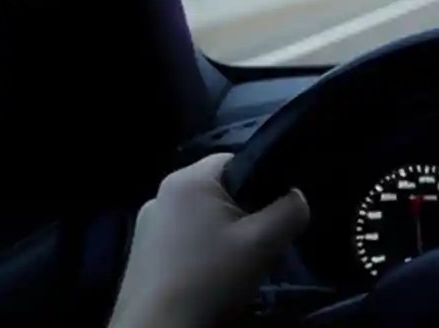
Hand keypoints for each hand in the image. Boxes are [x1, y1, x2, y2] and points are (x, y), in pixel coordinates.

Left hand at [109, 153, 309, 327]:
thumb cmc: (211, 278)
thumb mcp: (264, 243)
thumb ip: (291, 211)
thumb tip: (297, 197)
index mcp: (188, 179)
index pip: (238, 160)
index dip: (264, 182)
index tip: (274, 213)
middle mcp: (161, 193)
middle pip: (220, 191)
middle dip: (244, 212)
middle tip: (260, 243)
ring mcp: (146, 224)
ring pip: (202, 217)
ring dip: (222, 234)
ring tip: (235, 265)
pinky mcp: (141, 252)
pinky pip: (183, 238)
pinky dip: (201, 251)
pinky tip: (209, 277)